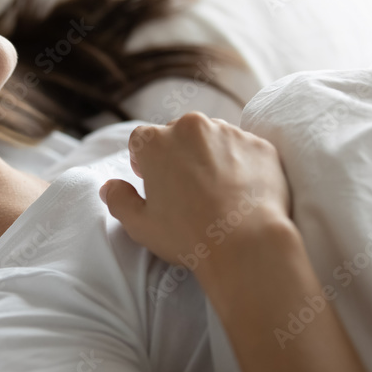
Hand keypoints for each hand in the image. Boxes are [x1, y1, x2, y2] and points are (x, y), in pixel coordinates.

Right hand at [99, 112, 292, 272]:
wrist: (247, 245)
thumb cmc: (188, 236)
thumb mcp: (139, 225)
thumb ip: (118, 200)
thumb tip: (110, 186)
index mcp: (155, 142)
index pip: (141, 140)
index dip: (144, 160)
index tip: (153, 180)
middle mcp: (191, 127)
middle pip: (178, 133)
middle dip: (179, 154)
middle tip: (186, 188)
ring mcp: (230, 133)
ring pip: (213, 138)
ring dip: (210, 156)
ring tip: (216, 191)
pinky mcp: (260, 146)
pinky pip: (245, 150)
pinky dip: (242, 164)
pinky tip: (241, 193)